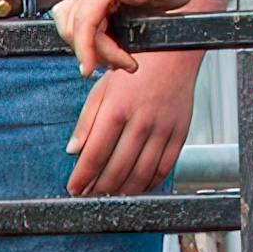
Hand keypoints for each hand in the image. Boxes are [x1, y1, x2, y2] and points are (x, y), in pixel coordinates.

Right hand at [54, 0, 231, 70]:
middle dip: (94, 53)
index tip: (89, 69)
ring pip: (73, 30)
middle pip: (74, 28)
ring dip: (92, 50)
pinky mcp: (96, 3)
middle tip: (123, 63)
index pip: (82, 20)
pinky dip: (92, 44)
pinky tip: (113, 51)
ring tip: (120, 60)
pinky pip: (82, 27)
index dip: (83, 47)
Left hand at [67, 51, 207, 199]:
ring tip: (108, 196)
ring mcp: (163, 130)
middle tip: (88, 196)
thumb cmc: (133, 73)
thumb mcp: (101, 91)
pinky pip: (164, 168)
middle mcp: (141, 122)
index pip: (94, 154)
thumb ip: (86, 122)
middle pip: (117, 168)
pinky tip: (135, 187)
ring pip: (141, 173)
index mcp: (116, 110)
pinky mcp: (180, 134)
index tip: (73, 189)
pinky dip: (148, 183)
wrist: (173, 56)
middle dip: (99, 188)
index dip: (82, 177)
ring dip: (122, 191)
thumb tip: (73, 152)